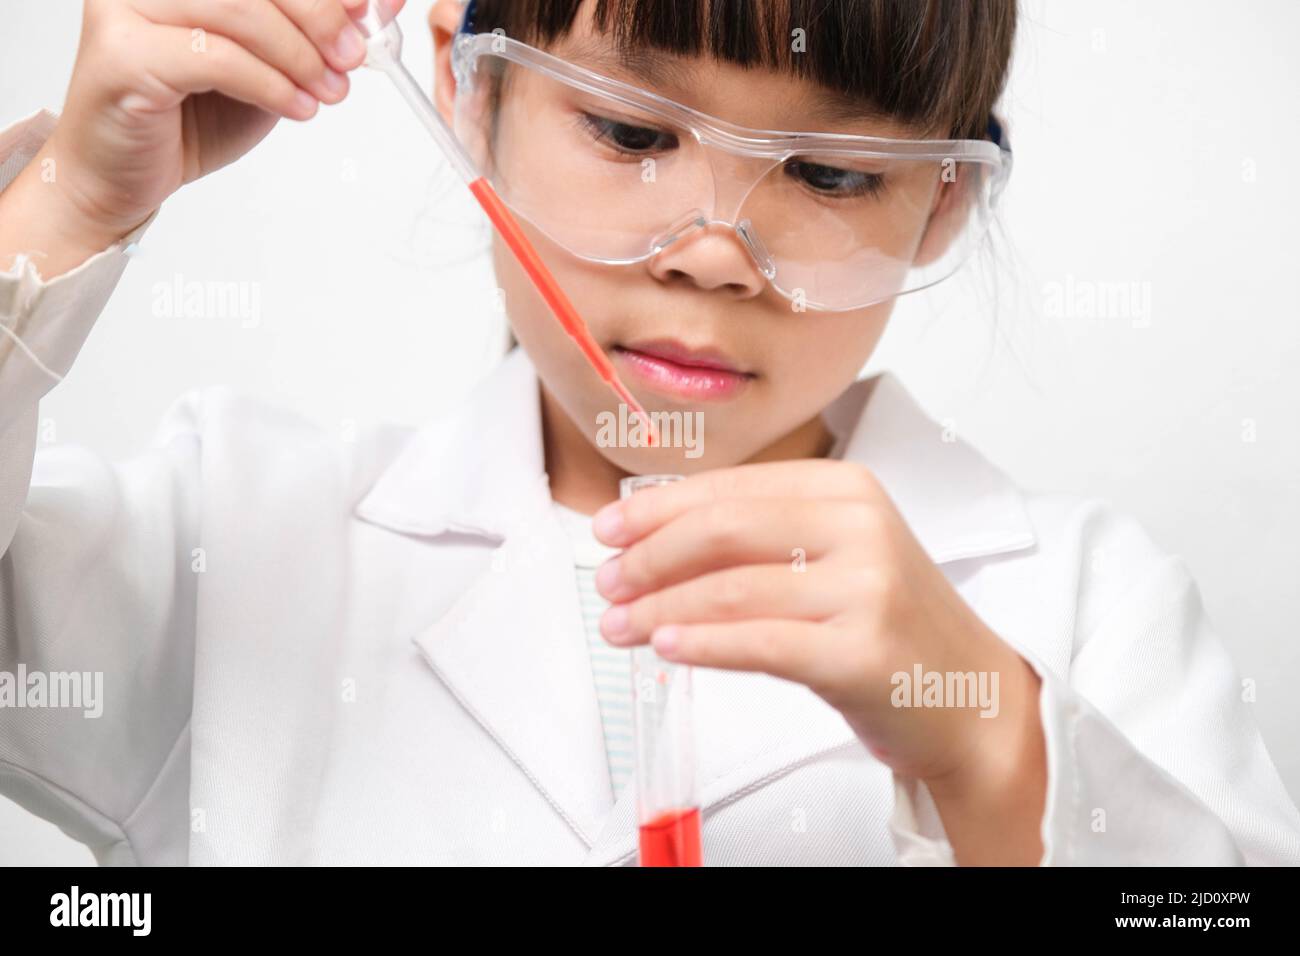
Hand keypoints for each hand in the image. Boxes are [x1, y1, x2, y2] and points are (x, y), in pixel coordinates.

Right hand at [39, 0, 403, 242]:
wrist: (123, 175)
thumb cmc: (188, 117)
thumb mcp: (271, 67)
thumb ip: (315, 33)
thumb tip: (382, 5)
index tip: (368, 12)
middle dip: (319, 16)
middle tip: (353, 56)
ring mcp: (125, 8)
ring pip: (238, 10)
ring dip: (298, 55)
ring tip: (329, 92)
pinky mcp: (122, 54)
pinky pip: (215, 58)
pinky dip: (270, 84)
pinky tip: (297, 107)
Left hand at [591, 459, 1043, 797]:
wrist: (969, 696)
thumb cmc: (886, 625)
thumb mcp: (834, 555)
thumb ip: (760, 537)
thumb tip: (651, 540)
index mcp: (846, 488)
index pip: (730, 489)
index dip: (656, 509)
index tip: (608, 529)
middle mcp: (860, 527)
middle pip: (723, 530)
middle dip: (649, 557)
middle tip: (607, 582)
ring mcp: (867, 588)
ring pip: (732, 589)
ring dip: (659, 608)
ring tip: (620, 625)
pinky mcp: (862, 652)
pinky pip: (759, 643)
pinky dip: (701, 644)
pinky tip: (665, 647)